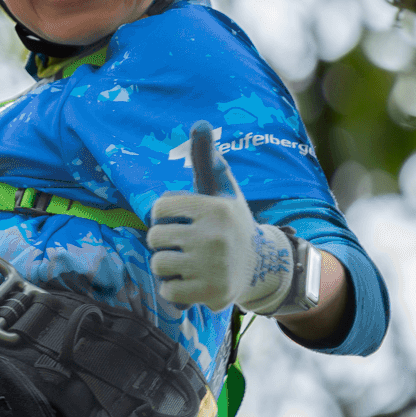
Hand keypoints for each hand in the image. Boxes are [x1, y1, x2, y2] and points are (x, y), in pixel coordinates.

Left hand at [148, 122, 310, 314]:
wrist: (262, 266)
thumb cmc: (229, 223)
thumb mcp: (222, 191)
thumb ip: (207, 160)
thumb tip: (200, 122)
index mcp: (214, 208)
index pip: (158, 208)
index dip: (164, 215)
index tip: (182, 220)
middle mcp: (214, 236)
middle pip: (153, 237)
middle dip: (164, 242)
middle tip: (187, 245)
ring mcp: (212, 266)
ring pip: (158, 264)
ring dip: (168, 266)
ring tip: (191, 263)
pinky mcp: (210, 293)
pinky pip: (167, 292)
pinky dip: (175, 291)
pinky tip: (195, 282)